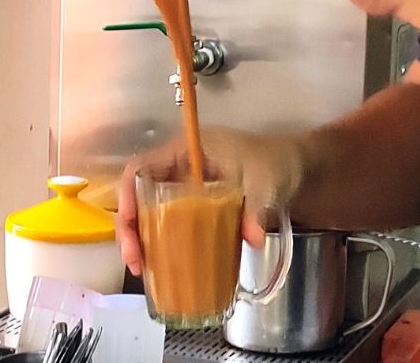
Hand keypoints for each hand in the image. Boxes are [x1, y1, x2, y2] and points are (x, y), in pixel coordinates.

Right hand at [115, 127, 305, 275]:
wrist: (293, 168)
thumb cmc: (273, 162)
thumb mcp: (265, 182)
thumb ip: (257, 208)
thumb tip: (251, 238)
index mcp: (185, 151)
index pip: (141, 167)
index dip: (126, 196)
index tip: (129, 227)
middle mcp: (177, 168)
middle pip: (138, 195)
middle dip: (130, 229)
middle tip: (136, 261)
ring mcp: (184, 189)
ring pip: (148, 212)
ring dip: (142, 240)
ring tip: (143, 270)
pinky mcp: (194, 208)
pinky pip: (168, 224)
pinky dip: (160, 244)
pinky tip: (162, 267)